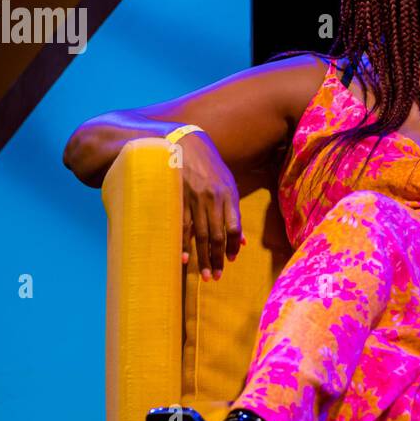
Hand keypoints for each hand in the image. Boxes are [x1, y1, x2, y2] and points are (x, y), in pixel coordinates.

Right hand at [176, 131, 242, 278]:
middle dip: (217, 259)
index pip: (233, 227)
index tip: (231, 260)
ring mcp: (194, 200)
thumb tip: (241, 241)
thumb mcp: (228, 184)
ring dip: (202, 257)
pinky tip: (185, 258)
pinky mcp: (178, 200)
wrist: (184, 143)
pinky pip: (182, 227)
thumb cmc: (210, 166)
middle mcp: (213, 199)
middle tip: (215, 276)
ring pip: (200, 235)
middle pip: (217, 236)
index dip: (233, 246)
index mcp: (228, 194)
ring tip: (204, 274)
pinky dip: (183, 244)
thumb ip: (234, 212)